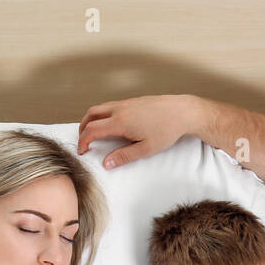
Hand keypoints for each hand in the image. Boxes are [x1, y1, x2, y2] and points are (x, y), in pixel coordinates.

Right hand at [78, 94, 200, 168]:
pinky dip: (102, 114)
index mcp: (120, 122)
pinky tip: (109, 125)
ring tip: (93, 133)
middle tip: (83, 141)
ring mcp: (126, 103)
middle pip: (91, 114)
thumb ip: (124, 156)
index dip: (83, 141)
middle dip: (82, 128)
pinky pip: (110, 106)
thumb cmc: (166, 130)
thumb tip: (106, 163)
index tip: (82, 151)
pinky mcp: (132, 101)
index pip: (92, 130)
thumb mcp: (145, 149)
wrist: (182, 111)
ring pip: (100, 108)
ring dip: (91, 119)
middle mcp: (120, 109)